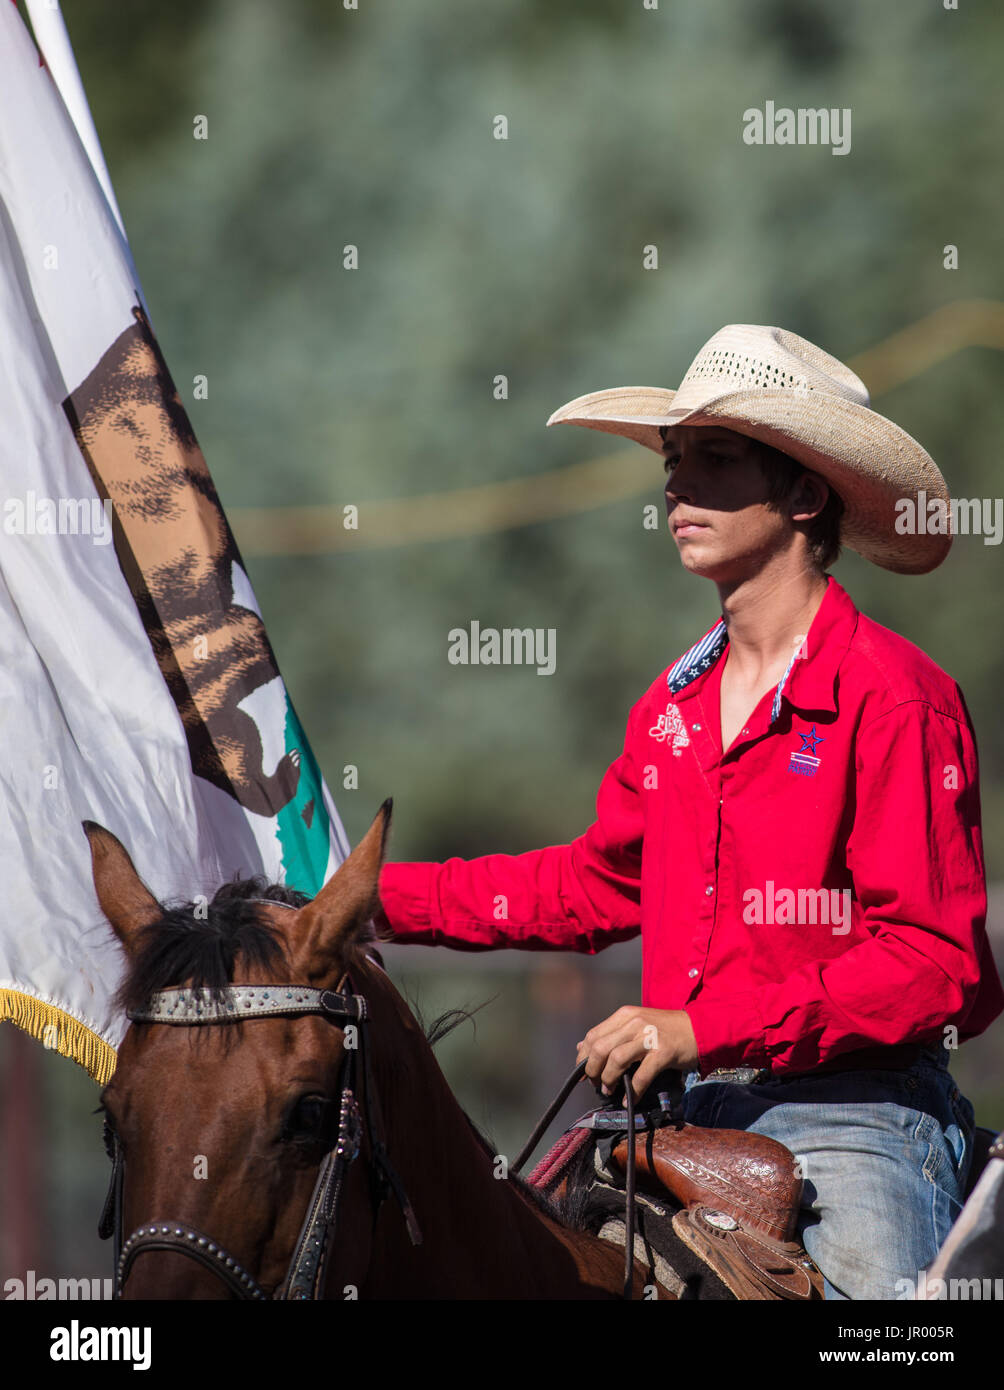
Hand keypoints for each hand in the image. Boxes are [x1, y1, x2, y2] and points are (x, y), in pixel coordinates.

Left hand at [575, 1006, 698, 1102]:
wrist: (700, 1028)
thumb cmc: (666, 1029)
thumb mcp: (636, 1025)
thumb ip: (611, 1034)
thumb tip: (582, 1047)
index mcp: (625, 1015)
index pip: (593, 1035)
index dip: (583, 1057)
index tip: (583, 1074)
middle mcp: (634, 1022)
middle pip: (601, 1047)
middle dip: (592, 1070)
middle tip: (596, 1084)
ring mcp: (649, 1036)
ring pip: (616, 1059)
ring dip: (608, 1079)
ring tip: (609, 1090)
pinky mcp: (664, 1052)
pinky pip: (641, 1075)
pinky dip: (631, 1091)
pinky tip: (628, 1099)